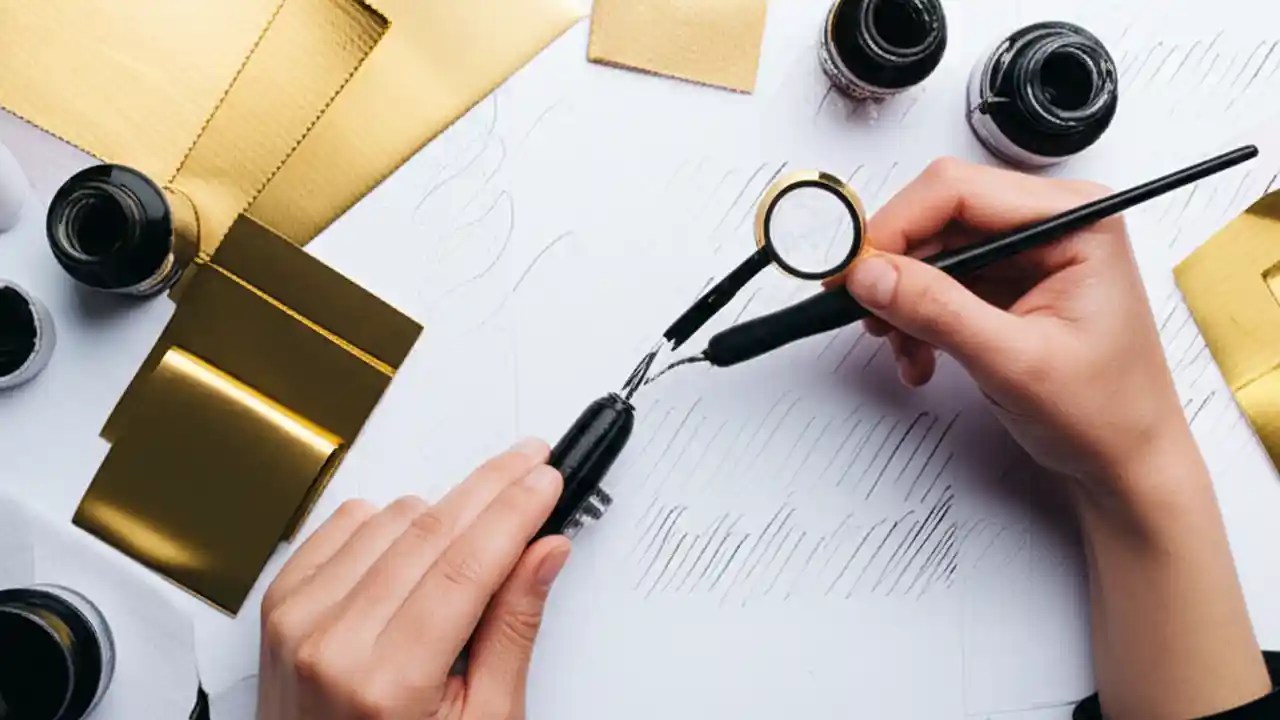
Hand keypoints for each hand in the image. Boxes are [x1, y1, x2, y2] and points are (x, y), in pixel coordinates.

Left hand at [257, 439, 569, 719]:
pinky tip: (412, 548)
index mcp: (388, 684)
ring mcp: (299, 620)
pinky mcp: (280, 603)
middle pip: (430, 531)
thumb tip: (542, 553)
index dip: (514, 511)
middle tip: (528, 467)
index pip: (467, 566)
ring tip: (472, 540)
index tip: (543, 480)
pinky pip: (346, 524)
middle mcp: (333, 645)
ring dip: (442, 513)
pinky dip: (387, 521)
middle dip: (491, 489)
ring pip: (391, 518)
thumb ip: (513, 631)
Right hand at [842, 158, 1270, 716]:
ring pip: (930, 251)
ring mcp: (1027, 261)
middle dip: (893, 266)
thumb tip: (866, 271)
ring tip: (900, 348)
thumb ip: (935, 307)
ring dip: (900, 298)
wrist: (1131, 474)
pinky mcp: (1006, 292)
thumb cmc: (1108, 419)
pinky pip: (937, 285)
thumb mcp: (1014, 361)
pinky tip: (919, 357)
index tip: (845, 267)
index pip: (958, 190)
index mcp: (1075, 221)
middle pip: (937, 214)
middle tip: (858, 307)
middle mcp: (1051, 230)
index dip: (891, 225)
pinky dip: (915, 320)